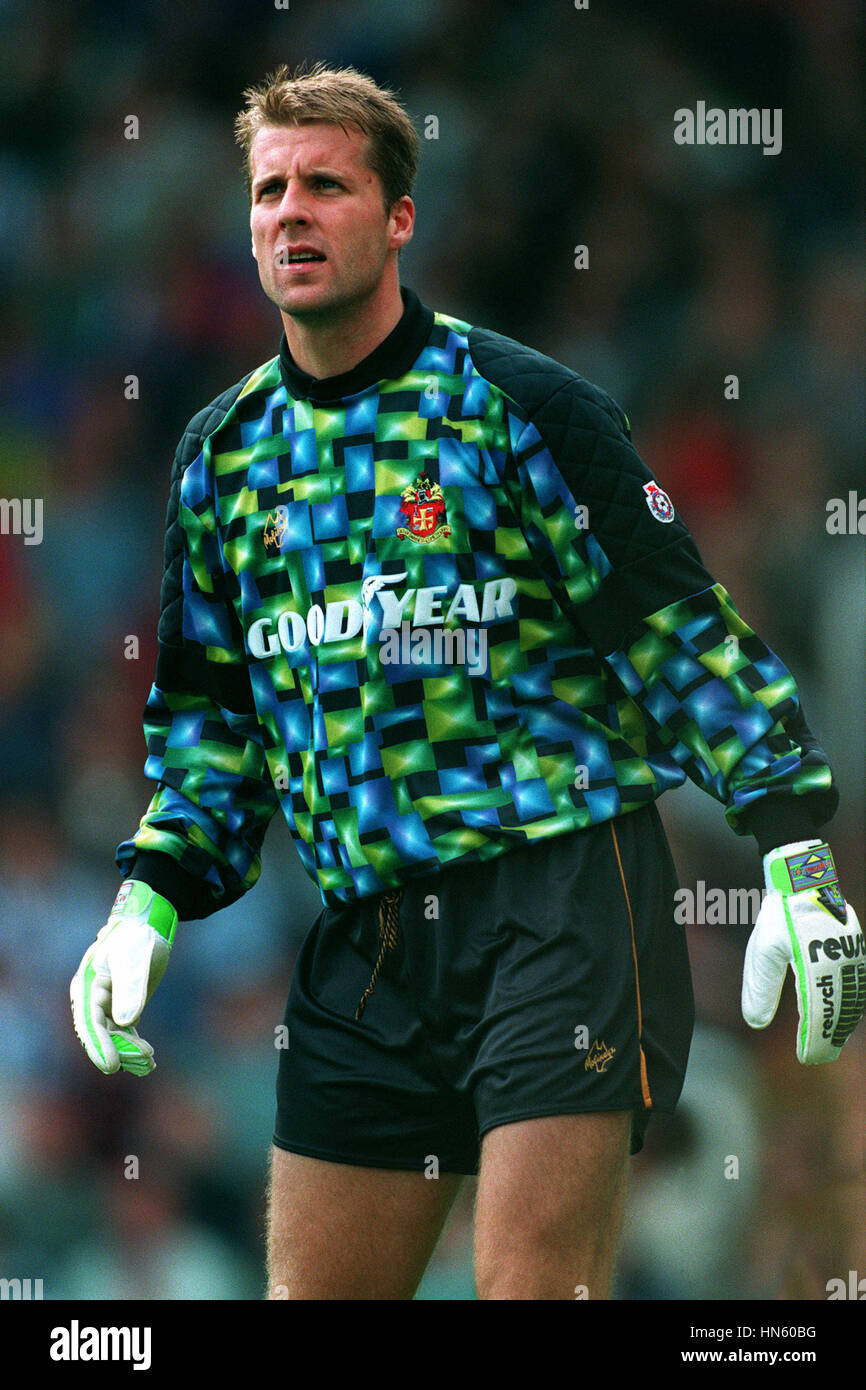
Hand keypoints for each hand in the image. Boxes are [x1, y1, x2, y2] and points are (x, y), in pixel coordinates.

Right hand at [70, 880, 176, 1075]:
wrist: (148, 924)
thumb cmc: (138, 937)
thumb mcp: (135, 960)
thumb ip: (130, 990)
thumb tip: (126, 1022)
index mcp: (87, 986)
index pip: (90, 1023)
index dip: (100, 1046)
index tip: (112, 1066)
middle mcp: (92, 999)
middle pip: (101, 1034)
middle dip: (119, 1053)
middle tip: (143, 1065)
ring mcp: (107, 1005)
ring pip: (113, 1038)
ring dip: (129, 1053)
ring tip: (149, 1065)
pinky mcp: (122, 1007)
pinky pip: (124, 1033)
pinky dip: (134, 1046)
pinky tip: (148, 1060)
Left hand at [742, 840, 864, 1062]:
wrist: (803, 878)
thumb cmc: (778, 915)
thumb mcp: (762, 951)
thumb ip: (760, 988)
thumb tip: (755, 1024)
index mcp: (814, 965)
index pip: (816, 1014)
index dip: (812, 1040)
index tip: (805, 1059)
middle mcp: (839, 962)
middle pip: (839, 1010)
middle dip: (829, 1037)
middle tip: (818, 1058)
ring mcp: (851, 954)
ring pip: (853, 997)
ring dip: (843, 1022)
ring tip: (832, 1043)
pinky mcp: (855, 947)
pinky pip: (858, 981)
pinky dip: (852, 1002)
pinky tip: (845, 1013)